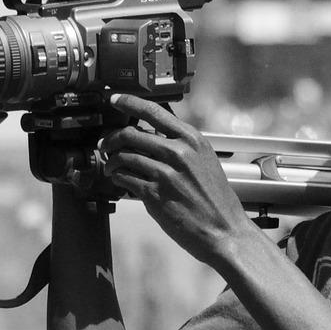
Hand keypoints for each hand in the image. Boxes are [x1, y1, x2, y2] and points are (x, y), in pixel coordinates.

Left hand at [99, 94, 257, 267]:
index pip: (154, 112)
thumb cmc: (216, 200)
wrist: (224, 230)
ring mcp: (165, 173)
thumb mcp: (205, 161)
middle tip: (106, 144)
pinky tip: (120, 181)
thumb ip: (181, 147)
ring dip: (111, 161)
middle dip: (111, 138)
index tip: (115, 99)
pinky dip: (117, 178)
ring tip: (111, 167)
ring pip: (124, 156)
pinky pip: (125, 178)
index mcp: (192, 140)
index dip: (129, 102)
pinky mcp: (154, 194)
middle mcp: (178, 152)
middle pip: (131, 133)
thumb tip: (152, 137)